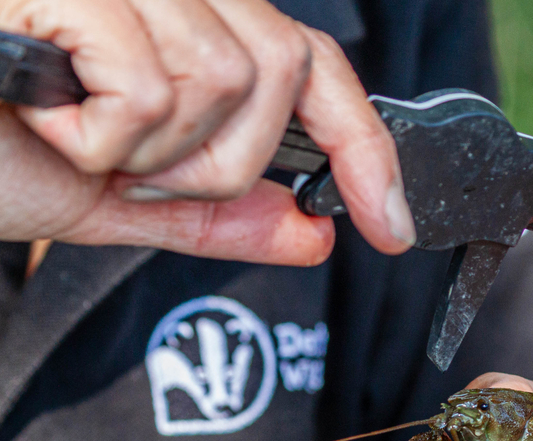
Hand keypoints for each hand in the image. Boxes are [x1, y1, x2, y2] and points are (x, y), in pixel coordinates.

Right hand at [0, 0, 414, 263]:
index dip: (367, 146)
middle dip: (222, 156)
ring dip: (153, 149)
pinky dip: (100, 135)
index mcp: (186, 21)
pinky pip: (148, 87)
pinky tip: (46, 113)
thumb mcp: (120, 197)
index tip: (395, 223)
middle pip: (278, 71)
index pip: (314, 66)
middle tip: (136, 166)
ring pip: (221, 82)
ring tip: (76, 134)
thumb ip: (221, 214)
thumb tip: (313, 235)